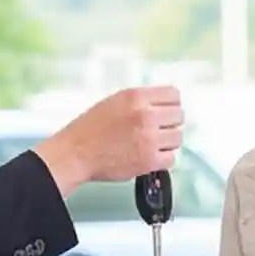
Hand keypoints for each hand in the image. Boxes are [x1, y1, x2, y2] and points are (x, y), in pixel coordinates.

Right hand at [33, 86, 183, 196]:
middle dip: (169, 123)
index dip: (171, 104)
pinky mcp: (149, 160)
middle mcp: (145, 115)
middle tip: (157, 130)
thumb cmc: (90, 129)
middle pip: (179, 116)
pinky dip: (162, 160)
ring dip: (167, 143)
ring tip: (151, 144)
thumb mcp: (115, 102)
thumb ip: (141, 101)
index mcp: (136, 97)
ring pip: (178, 138)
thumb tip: (165, 105)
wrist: (75, 154)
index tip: (166, 111)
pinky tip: (148, 157)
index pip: (174, 95)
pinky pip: (171, 158)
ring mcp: (149, 138)